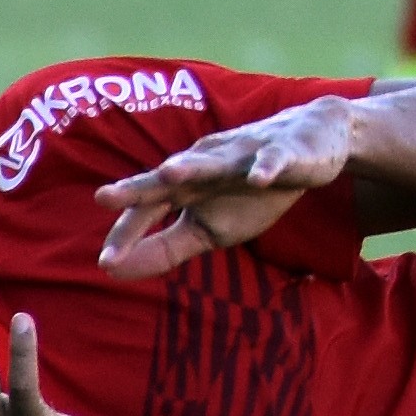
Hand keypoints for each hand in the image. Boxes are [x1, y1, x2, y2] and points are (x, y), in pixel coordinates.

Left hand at [93, 99, 362, 278]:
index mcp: (186, 185)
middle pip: (167, 177)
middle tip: (102, 196)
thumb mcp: (208, 227)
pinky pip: (273, 161)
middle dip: (137, 186)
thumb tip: (114, 270)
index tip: (106, 262)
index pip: (148, 209)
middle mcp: (206, 164)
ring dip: (192, 167)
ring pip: (214, 161)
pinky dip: (266, 168)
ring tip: (169, 173)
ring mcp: (243, 155)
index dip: (127, 234)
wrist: (313, 144)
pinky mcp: (282, 152)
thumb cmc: (250, 189)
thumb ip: (165, 248)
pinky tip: (260, 179)